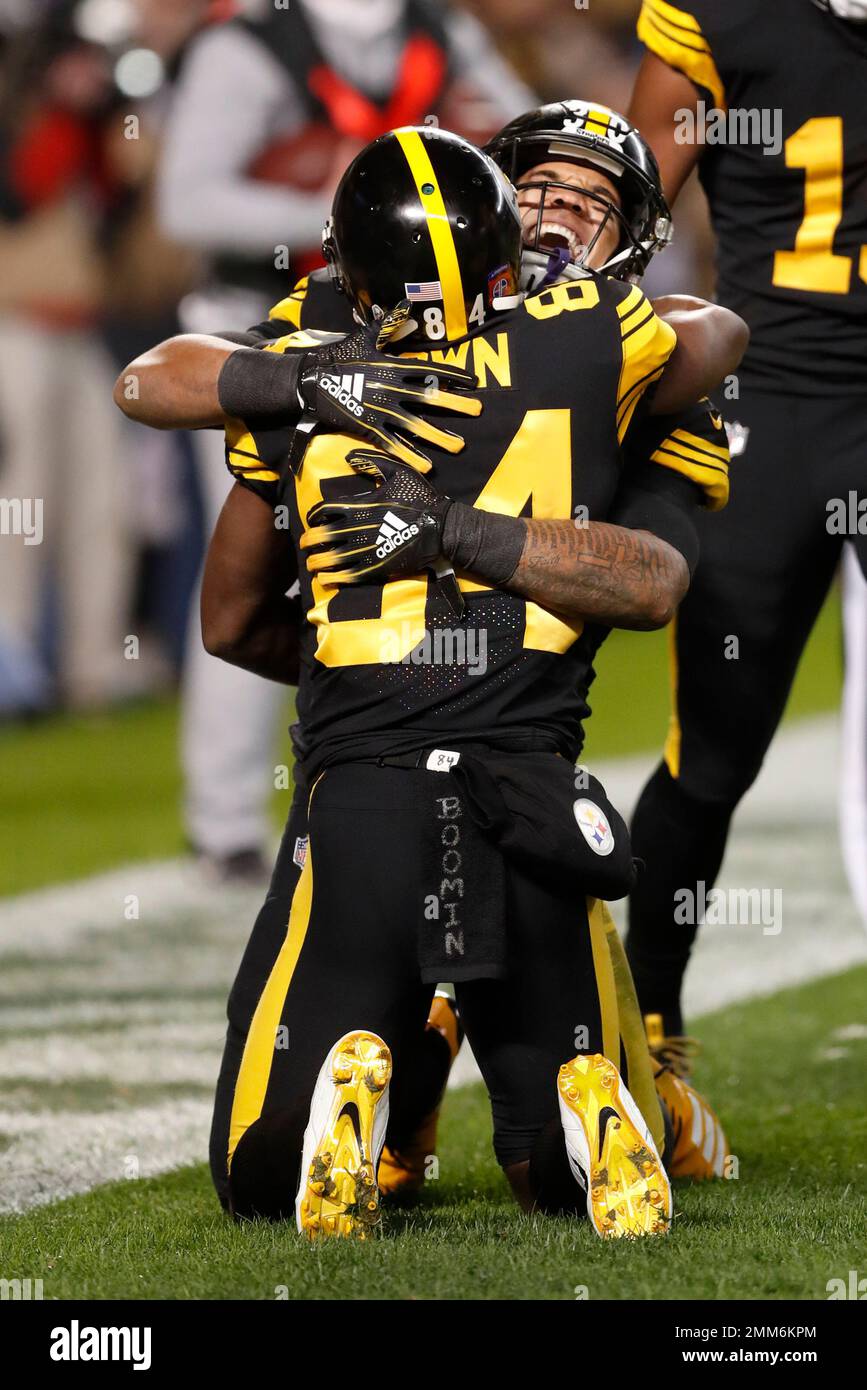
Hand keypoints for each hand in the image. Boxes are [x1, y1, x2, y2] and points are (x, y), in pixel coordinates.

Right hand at [297, 301, 481, 471]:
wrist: (310, 380)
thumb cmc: (338, 357)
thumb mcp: (364, 338)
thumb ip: (388, 325)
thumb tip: (406, 304)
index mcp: (393, 366)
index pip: (431, 370)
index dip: (454, 374)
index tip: (473, 381)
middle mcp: (391, 389)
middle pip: (430, 398)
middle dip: (456, 405)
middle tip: (478, 411)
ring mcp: (381, 410)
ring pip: (416, 425)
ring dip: (439, 436)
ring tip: (459, 445)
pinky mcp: (368, 428)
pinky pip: (393, 444)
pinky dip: (410, 456)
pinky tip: (427, 465)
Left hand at [300, 450, 452, 584]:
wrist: (441, 528)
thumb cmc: (420, 498)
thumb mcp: (398, 471)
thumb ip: (371, 462)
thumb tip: (348, 456)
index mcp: (359, 506)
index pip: (323, 511)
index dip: (313, 517)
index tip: (312, 521)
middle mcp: (357, 529)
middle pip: (321, 536)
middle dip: (308, 541)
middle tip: (305, 544)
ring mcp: (365, 550)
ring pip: (330, 558)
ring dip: (316, 562)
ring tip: (311, 564)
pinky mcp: (375, 568)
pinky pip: (346, 576)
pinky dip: (332, 577)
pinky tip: (325, 578)